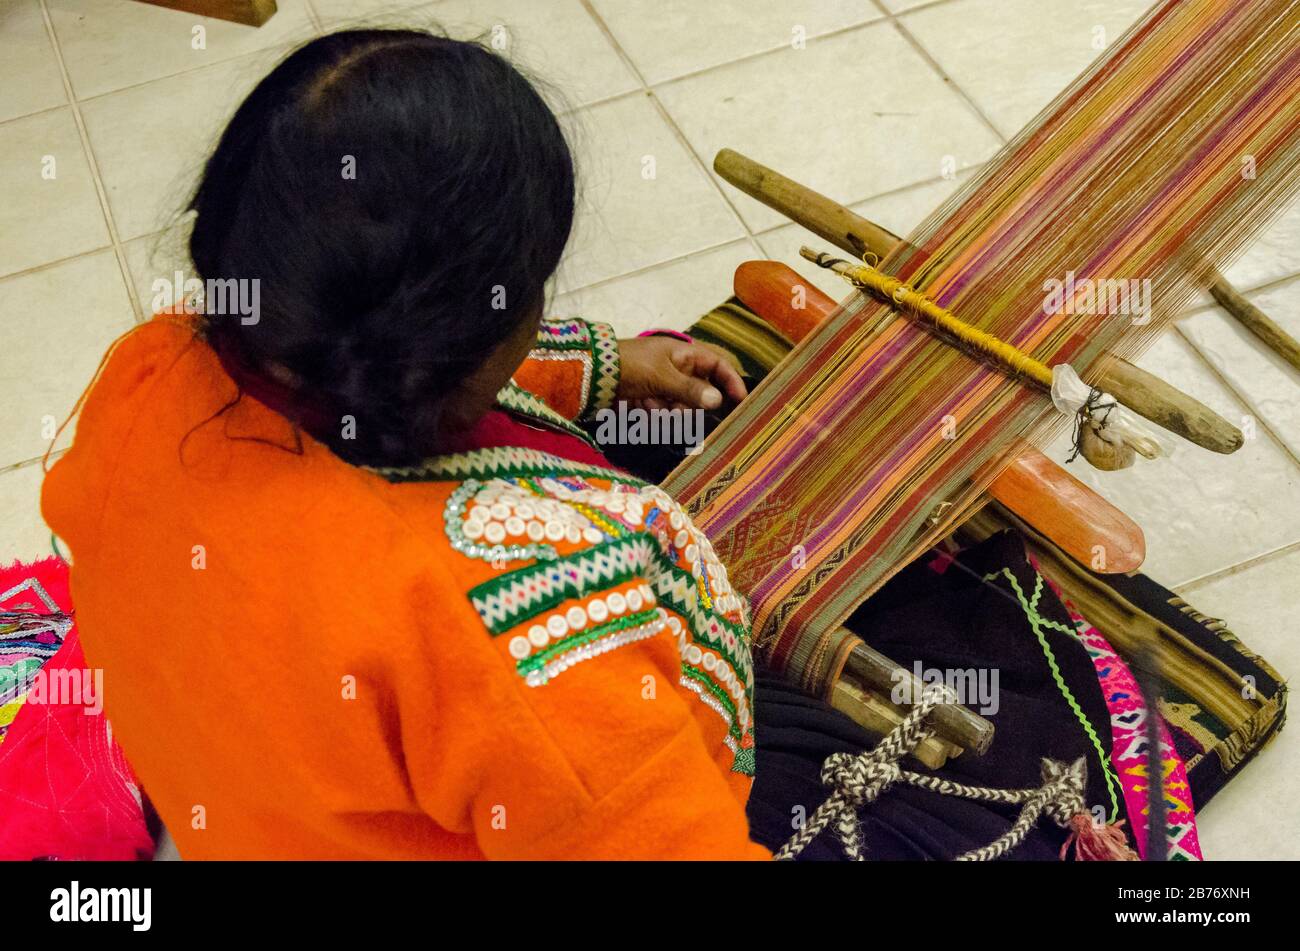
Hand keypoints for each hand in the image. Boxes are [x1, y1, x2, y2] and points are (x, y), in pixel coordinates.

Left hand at [616, 335, 747, 411]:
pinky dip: (654, 415)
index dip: (731, 381)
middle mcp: (678, 370)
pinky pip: (664, 415)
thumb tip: (718, 401)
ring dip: (668, 411)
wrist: (593, 375)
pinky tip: (639, 408)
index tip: (741, 401)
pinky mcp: (651, 402)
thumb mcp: (663, 376)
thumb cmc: (631, 365)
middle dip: (689, 405)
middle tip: (674, 408)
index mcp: (685, 355)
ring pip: (682, 408)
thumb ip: (691, 390)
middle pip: (701, 394)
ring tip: (648, 405)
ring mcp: (665, 387)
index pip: (718, 366)